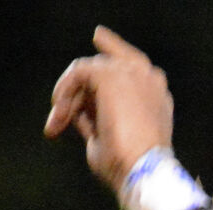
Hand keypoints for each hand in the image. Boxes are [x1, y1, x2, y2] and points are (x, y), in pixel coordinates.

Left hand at [43, 25, 174, 194]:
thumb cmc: (128, 167)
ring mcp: (132, 73)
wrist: (142, 171)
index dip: (114, 48)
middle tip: (57, 116)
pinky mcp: (112, 75)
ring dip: (69, 98)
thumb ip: (96, 120)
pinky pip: (79, 72)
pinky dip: (65, 90)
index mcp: (156, 97)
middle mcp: (149, 80)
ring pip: (89, 71)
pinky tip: (59, 110)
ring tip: (57, 125)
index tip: (98, 37)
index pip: (133, 64)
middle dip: (77, 89)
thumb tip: (75, 111)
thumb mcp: (111, 142)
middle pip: (107, 65)